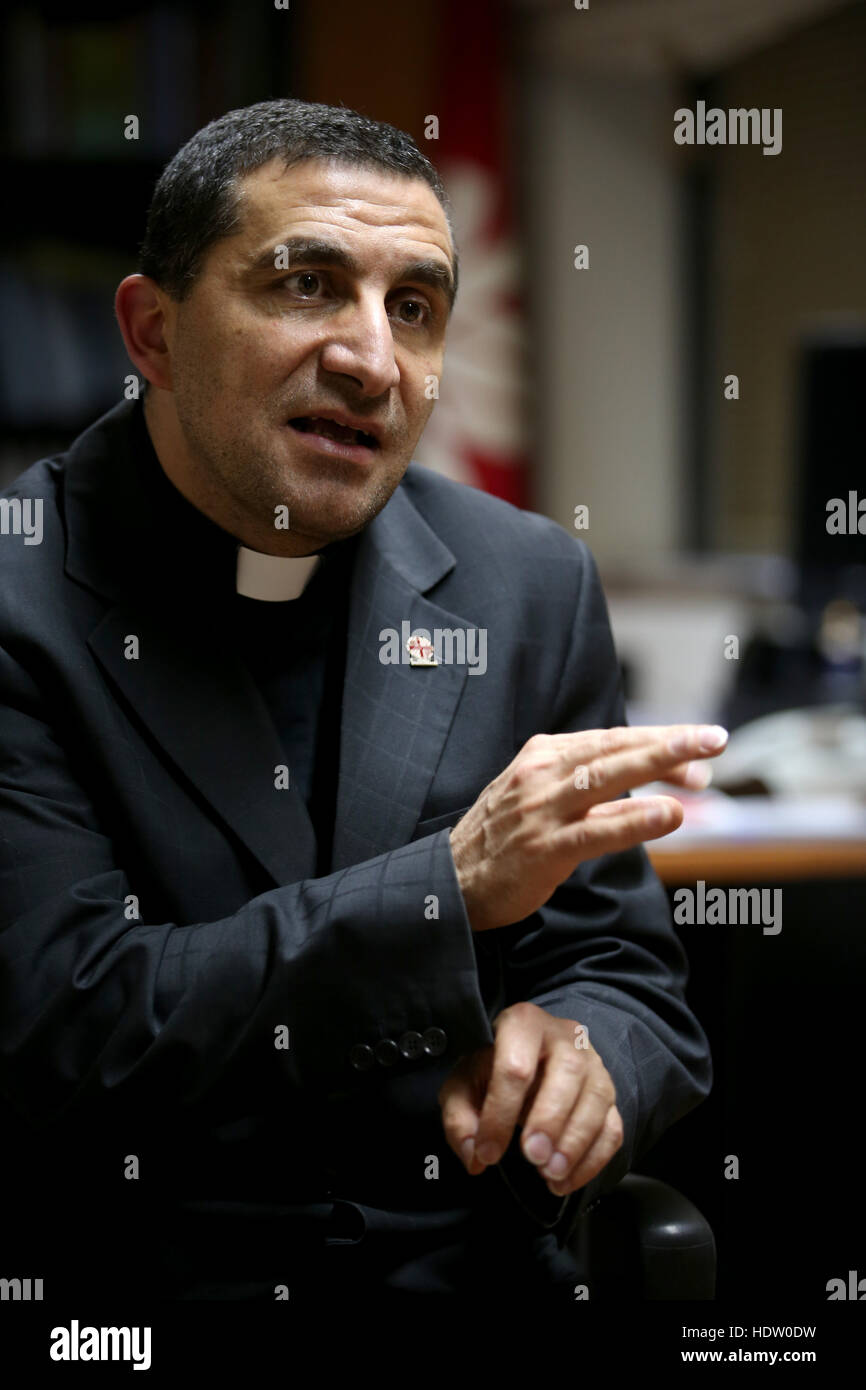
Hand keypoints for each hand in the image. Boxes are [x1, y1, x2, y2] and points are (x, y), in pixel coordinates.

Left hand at [439, 1001, 620, 1196]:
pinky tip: (566, 1180)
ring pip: (598, 1098)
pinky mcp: (609, 1094)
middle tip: (532, 1157)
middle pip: (569, 1070)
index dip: (500, 1114)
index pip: (515, 1066)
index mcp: (522, 1024)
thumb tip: (474, 1155)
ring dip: (576, 1142)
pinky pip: (612, 1127)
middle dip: (550, 1119)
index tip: (488, 1153)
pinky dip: (593, 1159)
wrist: (526, 1061)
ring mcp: (593, 1063)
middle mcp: (564, 1036)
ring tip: (550, 1174)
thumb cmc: (492, 1072)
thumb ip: (459, 1118)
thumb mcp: (463, 1085)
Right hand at [449, 722, 726, 932]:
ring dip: (657, 766)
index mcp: (545, 755)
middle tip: (715, 738)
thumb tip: (649, 776)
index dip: (660, 740)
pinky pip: (596, 830)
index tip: (701, 746)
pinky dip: (635, 820)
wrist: (451, 879)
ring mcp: (542, 810)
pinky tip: (669, 815)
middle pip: (616, 749)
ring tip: (700, 766)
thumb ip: (589, 782)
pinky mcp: (544, 847)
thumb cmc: (504, 838)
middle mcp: (544, 773)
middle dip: (670, 742)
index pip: (614, 740)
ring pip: (608, 778)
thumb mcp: (540, 793)